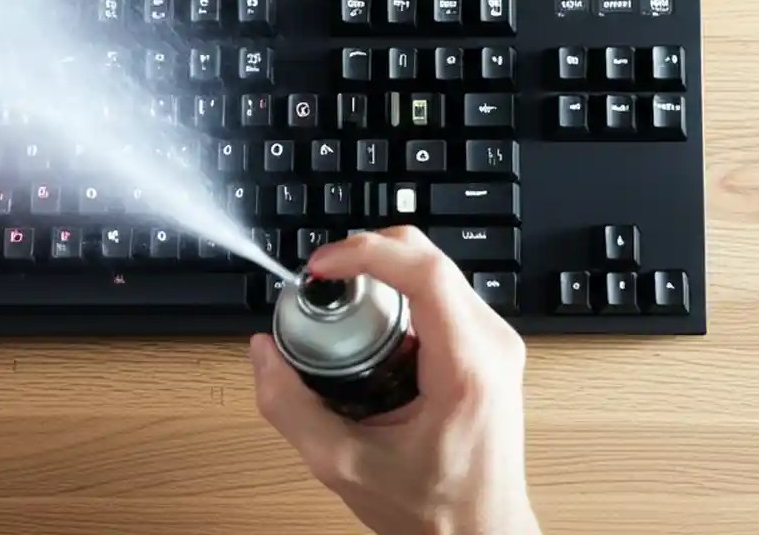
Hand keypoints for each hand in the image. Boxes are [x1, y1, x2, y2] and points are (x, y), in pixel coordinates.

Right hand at [250, 227, 539, 534]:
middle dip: (365, 254)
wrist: (482, 534)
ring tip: (340, 301)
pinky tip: (370, 323)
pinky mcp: (488, 346)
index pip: (425, 272)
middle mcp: (491, 344)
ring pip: (433, 269)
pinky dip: (398, 290)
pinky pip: (441, 293)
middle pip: (427, 257)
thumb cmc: (435, 509)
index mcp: (467, 368)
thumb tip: (264, 353)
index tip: (322, 267)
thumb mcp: (343, 466)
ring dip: (382, 271)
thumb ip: (291, 408)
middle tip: (322, 280)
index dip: (366, 253)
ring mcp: (495, 341)